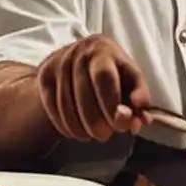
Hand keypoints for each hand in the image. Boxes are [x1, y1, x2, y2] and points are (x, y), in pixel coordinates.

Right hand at [36, 34, 151, 141]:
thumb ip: (140, 98)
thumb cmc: (114, 72)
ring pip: (65, 104)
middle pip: (83, 93)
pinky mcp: (44, 76)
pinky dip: (65, 126)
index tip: (119, 125)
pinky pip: (52, 107)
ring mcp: (58, 63)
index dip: (110, 104)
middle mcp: (78, 52)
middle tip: (105, 136)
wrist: (79, 59)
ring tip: (93, 136)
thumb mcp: (131, 79)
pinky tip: (78, 133)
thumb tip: (141, 120)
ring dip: (80, 127)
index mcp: (103, 49)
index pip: (103, 77)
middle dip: (95, 121)